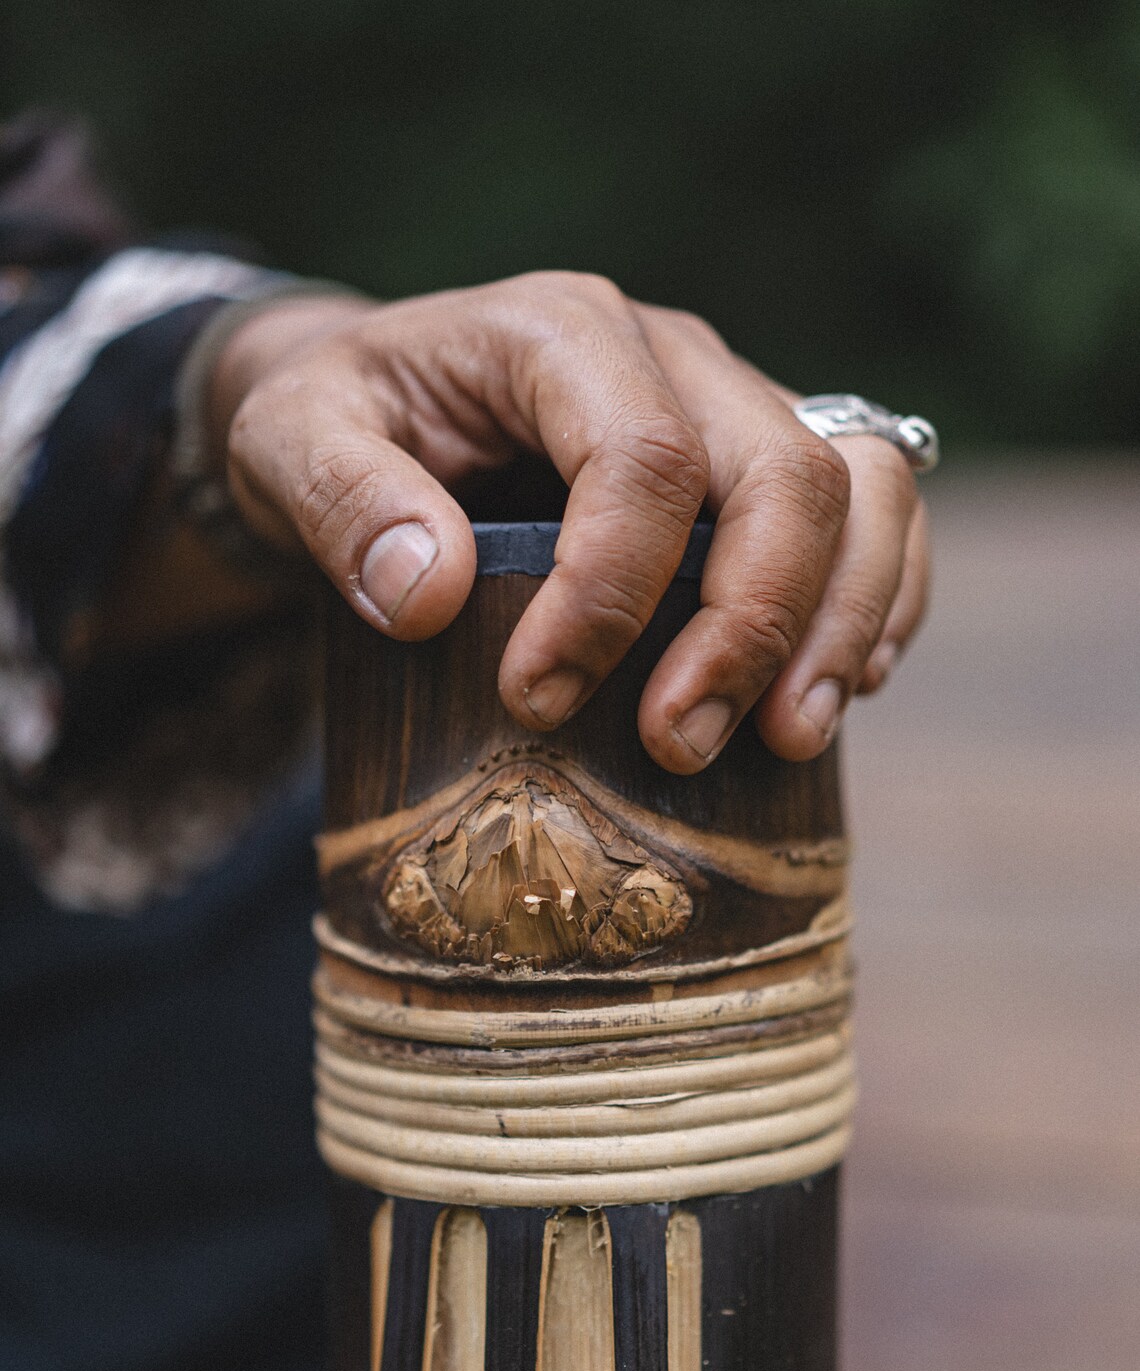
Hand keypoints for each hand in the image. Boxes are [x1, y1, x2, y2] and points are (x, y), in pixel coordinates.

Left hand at [211, 272, 928, 772]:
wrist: (384, 404)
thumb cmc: (341, 422)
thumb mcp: (289, 440)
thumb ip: (339, 500)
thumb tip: (426, 594)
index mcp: (562, 332)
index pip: (642, 455)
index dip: (610, 590)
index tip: (539, 698)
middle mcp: (675, 355)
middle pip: (780, 475)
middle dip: (746, 627)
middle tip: (676, 745)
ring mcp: (736, 404)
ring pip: (860, 486)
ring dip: (841, 621)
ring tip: (790, 737)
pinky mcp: (764, 464)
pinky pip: (880, 509)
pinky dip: (881, 599)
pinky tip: (843, 689)